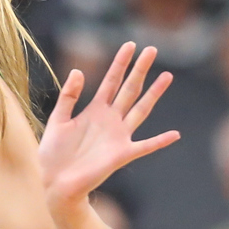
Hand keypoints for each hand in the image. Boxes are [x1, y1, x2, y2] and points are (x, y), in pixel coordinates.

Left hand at [36, 43, 181, 210]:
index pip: (111, 81)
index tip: (130, 45)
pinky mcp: (121, 155)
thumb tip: (79, 70)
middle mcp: (110, 120)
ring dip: (153, 94)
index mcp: (94, 110)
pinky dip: (159, 141)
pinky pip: (144, 146)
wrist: (55, 184)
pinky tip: (175, 135)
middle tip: (152, 49)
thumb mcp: (58, 120)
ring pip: (140, 110)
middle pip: (129, 89)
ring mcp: (118, 136)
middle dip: (140, 70)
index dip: (120, 63)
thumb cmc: (54, 155)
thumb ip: (68, 96)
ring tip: (167, 76)